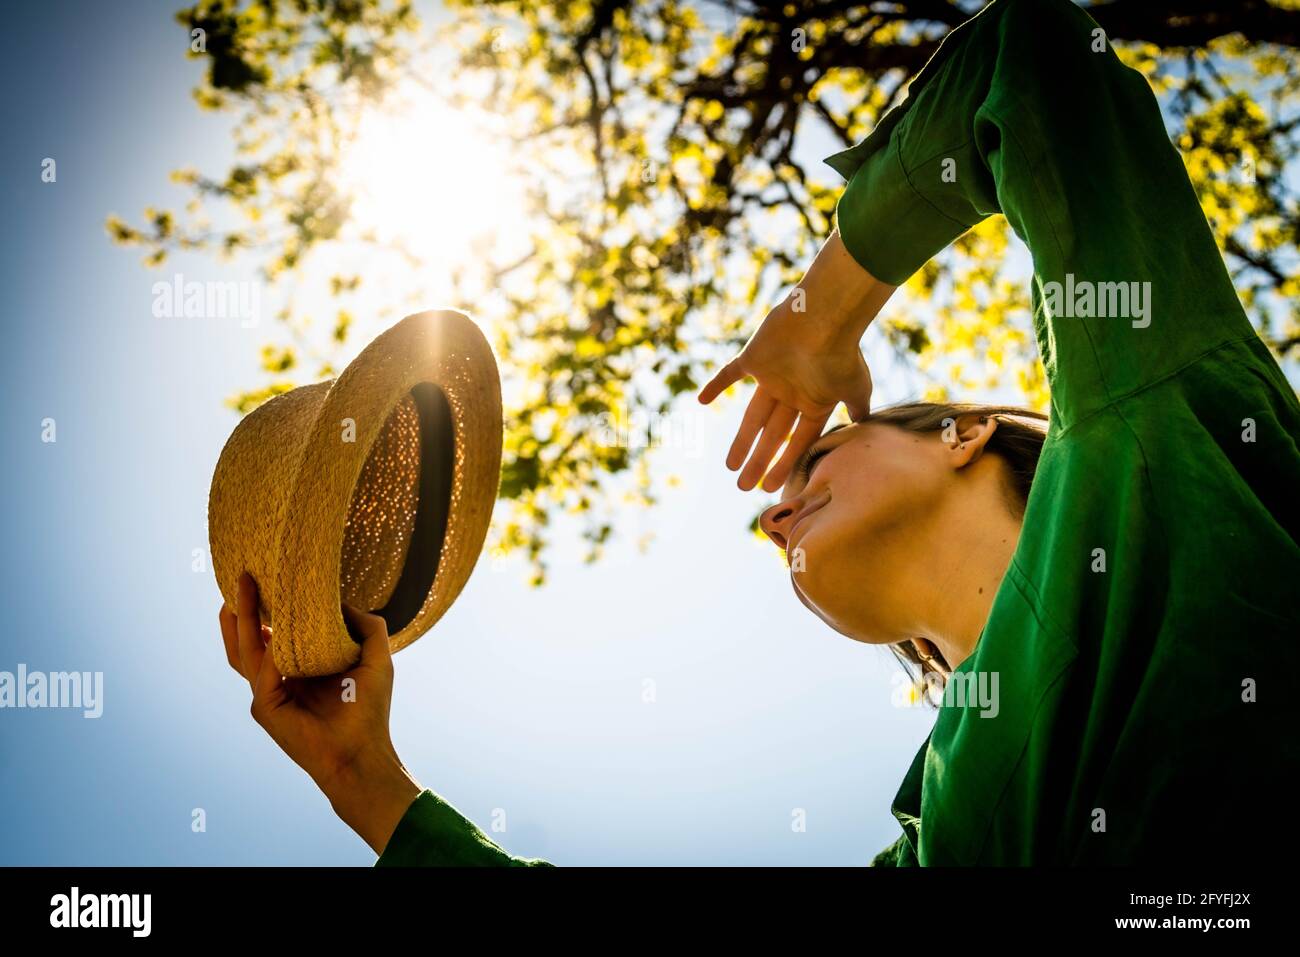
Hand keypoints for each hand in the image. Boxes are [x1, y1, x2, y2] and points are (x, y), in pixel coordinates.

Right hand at [219, 571, 422, 854]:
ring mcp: (267, 695)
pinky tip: (276, 639)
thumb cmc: (369, 708)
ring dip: (239, 624)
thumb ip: (366, 625)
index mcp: (298, 667)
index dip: (267, 609)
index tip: (263, 578)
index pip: (273, 633)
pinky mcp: (266, 710)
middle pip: (250, 639)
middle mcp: (278, 679)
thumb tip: (344, 601)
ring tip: (235, 597)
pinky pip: (264, 675)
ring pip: (244, 653)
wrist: (363, 751)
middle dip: (242, 609)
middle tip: (241, 577)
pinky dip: (270, 657)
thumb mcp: (376, 657)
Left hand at [697, 231, 896, 490]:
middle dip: (758, 462)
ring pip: (751, 417)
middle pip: (771, 436)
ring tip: (730, 468)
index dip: (784, 465)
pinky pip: (729, 374)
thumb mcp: (857, 388)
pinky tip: (701, 401)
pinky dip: (715, 385)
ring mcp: (772, 376)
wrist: (824, 316)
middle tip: (743, 487)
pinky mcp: (753, 358)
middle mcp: (792, 392)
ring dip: (741, 442)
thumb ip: (857, 409)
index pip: (797, 441)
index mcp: (815, 402)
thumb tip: (863, 427)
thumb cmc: (842, 353)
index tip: (771, 487)